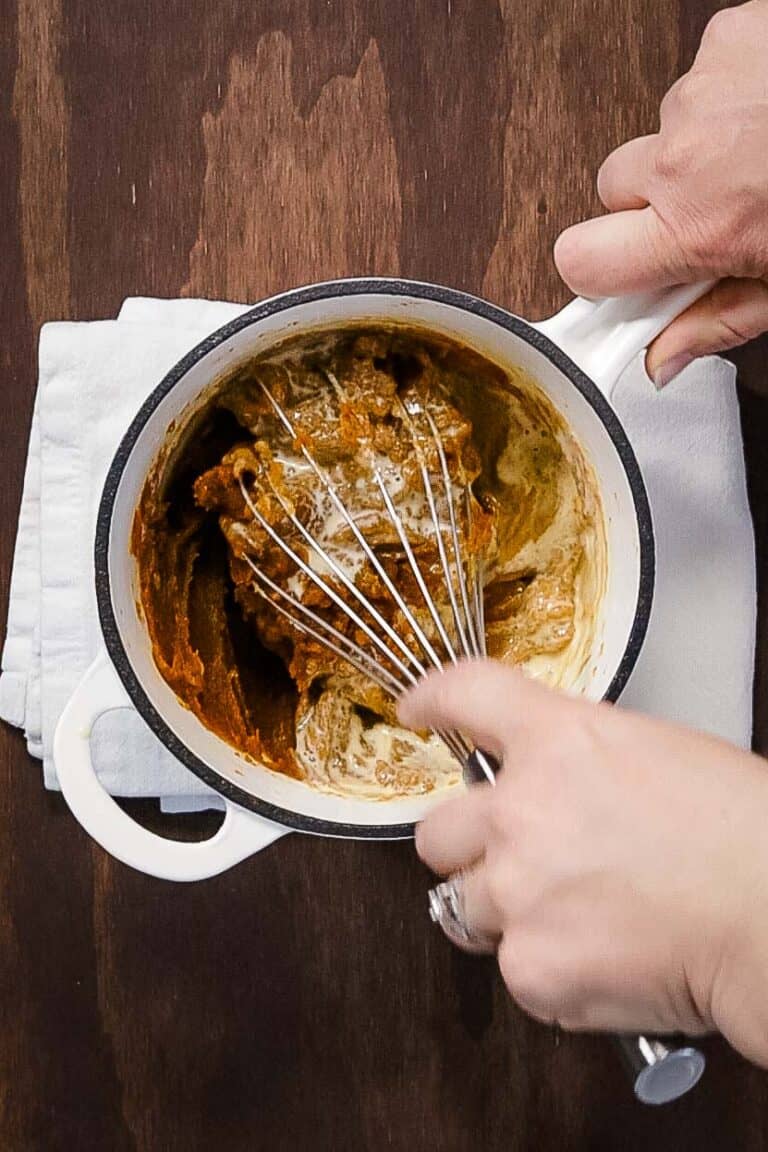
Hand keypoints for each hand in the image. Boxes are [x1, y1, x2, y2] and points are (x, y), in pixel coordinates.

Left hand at [399, 660, 767, 1066]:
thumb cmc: (744, 832)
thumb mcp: (657, 754)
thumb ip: (580, 762)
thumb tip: (557, 787)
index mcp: (558, 741)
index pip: (465, 695)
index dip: (433, 700)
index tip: (417, 710)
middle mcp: (519, 811)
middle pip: (436, 831)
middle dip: (466, 847)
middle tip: (514, 859)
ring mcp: (517, 893)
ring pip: (466, 907)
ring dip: (507, 912)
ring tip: (581, 917)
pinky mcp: (532, 968)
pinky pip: (516, 969)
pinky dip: (552, 970)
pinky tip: (607, 958)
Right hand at [553, 0, 767, 386]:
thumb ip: (714, 323)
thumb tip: (659, 360)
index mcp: (697, 229)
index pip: (579, 260)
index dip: (598, 270)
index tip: (623, 275)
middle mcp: (686, 158)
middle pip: (613, 190)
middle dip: (649, 206)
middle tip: (711, 212)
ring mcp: (701, 92)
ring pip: (659, 135)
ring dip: (695, 151)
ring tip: (755, 157)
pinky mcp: (728, 39)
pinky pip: (696, 79)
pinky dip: (724, 98)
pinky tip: (765, 114)